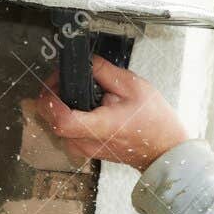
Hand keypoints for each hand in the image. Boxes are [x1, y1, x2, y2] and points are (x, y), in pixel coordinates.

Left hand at [33, 55, 189, 170]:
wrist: (163, 149)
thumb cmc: (154, 122)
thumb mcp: (134, 87)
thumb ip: (105, 72)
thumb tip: (85, 62)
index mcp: (100, 127)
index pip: (62, 120)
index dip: (51, 99)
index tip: (56, 81)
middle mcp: (88, 143)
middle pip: (50, 121)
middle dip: (50, 96)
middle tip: (61, 80)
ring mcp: (85, 150)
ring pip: (54, 127)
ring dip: (57, 106)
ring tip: (73, 92)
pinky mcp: (85, 151)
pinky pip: (65, 132)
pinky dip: (66, 116)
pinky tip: (81, 106)